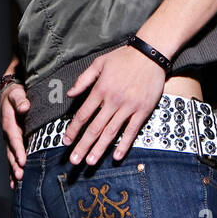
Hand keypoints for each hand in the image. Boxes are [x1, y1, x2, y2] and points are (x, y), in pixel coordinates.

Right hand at [0, 80, 29, 186]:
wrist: (9, 96)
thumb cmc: (14, 95)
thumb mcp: (16, 94)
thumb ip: (20, 100)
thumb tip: (24, 106)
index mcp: (9, 123)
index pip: (14, 138)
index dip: (18, 149)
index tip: (23, 160)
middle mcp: (8, 134)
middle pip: (11, 152)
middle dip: (15, 164)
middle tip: (20, 176)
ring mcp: (10, 140)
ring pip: (11, 157)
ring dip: (13, 169)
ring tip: (16, 183)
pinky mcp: (13, 143)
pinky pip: (13, 157)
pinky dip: (13, 169)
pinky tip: (14, 183)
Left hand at [62, 45, 165, 165]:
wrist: (150, 55)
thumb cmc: (123, 58)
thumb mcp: (100, 63)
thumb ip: (84, 79)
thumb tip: (70, 94)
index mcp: (101, 89)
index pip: (84, 114)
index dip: (74, 129)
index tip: (66, 141)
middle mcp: (113, 100)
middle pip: (95, 127)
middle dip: (83, 145)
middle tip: (74, 160)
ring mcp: (128, 107)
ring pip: (111, 132)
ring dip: (100, 149)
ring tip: (90, 162)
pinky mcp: (142, 111)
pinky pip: (132, 131)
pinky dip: (124, 145)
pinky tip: (117, 156)